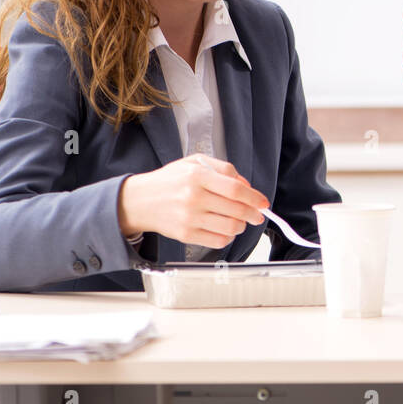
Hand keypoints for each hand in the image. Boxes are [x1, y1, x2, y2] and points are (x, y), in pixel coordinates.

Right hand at [118, 153, 267, 247]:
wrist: (139, 201)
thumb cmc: (169, 180)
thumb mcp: (194, 163)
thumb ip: (223, 169)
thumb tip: (246, 185)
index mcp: (197, 176)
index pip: (235, 189)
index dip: (254, 197)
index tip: (263, 203)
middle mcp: (194, 198)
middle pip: (237, 210)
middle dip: (253, 214)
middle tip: (257, 215)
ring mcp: (190, 218)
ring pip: (230, 227)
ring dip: (242, 225)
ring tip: (239, 220)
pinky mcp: (186, 235)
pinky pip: (218, 240)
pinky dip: (228, 236)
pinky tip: (225, 229)